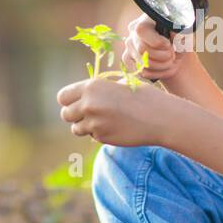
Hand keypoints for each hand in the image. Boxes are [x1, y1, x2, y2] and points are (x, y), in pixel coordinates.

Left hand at [56, 76, 173, 145]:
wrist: (160, 117)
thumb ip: (99, 91)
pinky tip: (115, 127)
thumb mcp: (119, 84)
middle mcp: (88, 104)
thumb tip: (85, 97)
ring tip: (103, 121)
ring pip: (76, 128)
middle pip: (66, 114)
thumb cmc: (143, 96)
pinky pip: (92, 136)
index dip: (68, 100)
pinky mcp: (102, 138)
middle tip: (88, 114)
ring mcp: (94, 123)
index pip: (62, 97)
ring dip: (85, 126)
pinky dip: (99, 133)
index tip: (76, 103)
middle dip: (75, 115)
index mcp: (91, 87)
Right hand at [122, 14, 191, 80]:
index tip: (169, 45)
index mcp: (145, 20)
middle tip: (172, 55)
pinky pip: (138, 72)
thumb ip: (179, 33)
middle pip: (142, 49)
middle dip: (162, 56)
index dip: (157, 42)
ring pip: (141, 64)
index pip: (141, 31)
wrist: (174, 47)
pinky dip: (154, 74)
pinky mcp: (127, 58)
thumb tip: (173, 33)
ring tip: (170, 62)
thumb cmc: (178, 37)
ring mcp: (129, 45)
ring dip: (161, 67)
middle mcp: (133, 31)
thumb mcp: (183, 33)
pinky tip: (163, 68)